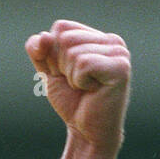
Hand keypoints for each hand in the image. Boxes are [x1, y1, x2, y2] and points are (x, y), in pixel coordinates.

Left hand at [26, 22, 130, 153]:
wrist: (86, 131)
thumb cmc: (71, 100)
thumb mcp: (48, 70)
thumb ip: (38, 49)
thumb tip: (44, 36)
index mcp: (97, 37)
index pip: (61, 27)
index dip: (53, 53)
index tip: (67, 73)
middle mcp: (112, 41)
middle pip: (65, 38)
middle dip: (61, 65)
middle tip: (77, 83)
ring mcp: (119, 53)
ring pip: (73, 52)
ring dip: (71, 76)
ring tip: (86, 87)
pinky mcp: (120, 68)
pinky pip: (83, 64)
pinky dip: (79, 81)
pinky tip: (92, 90)